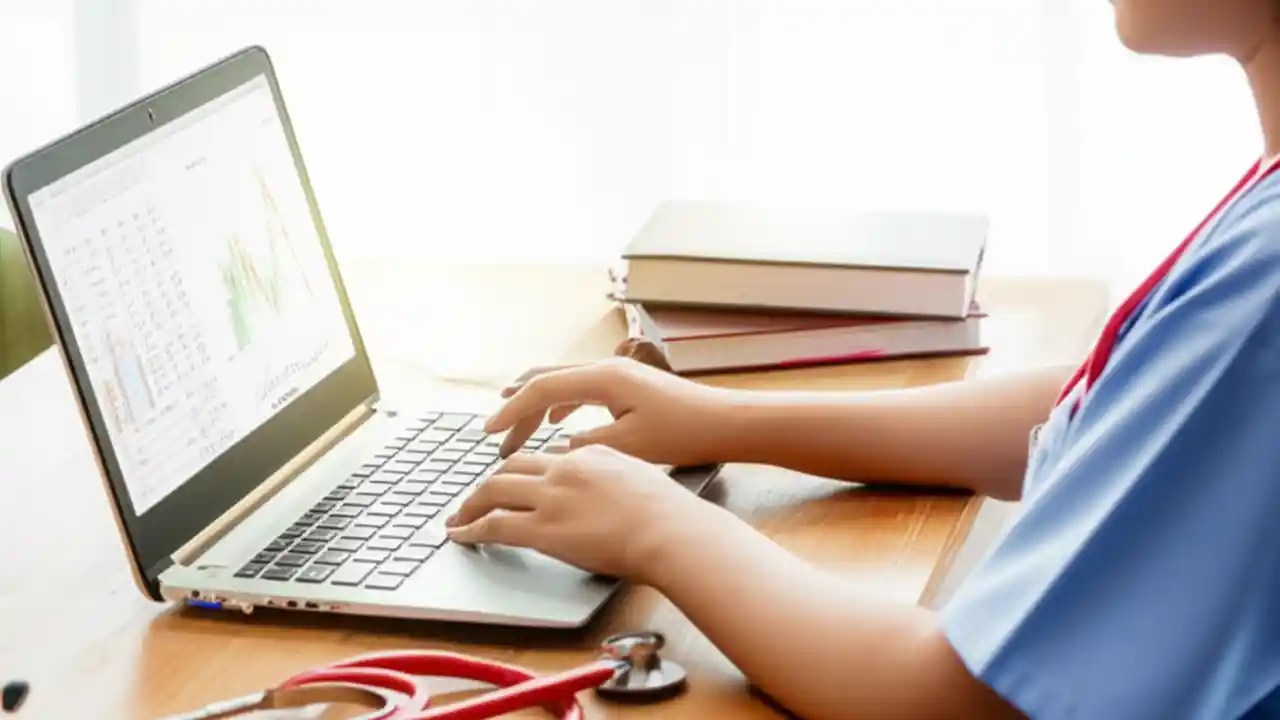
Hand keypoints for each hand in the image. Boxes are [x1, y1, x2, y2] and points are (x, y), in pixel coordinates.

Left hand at [445, 446, 708, 581]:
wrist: (670, 531)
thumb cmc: (668, 515)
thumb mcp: (640, 480)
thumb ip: (613, 478)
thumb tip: (601, 491)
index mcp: (591, 455)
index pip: (546, 459)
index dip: (525, 471)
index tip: (516, 483)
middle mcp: (565, 468)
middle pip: (512, 467)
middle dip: (488, 482)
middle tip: (475, 497)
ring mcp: (552, 497)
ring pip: (494, 489)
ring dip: (471, 503)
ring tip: (459, 517)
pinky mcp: (543, 528)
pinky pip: (495, 524)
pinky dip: (471, 528)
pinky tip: (461, 535)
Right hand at [486, 357, 740, 462]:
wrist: (726, 422)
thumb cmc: (683, 434)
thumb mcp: (629, 446)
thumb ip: (586, 446)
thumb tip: (556, 449)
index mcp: (603, 379)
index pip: (542, 389)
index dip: (512, 412)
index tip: (489, 432)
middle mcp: (607, 368)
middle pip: (547, 381)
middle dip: (518, 408)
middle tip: (495, 436)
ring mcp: (618, 374)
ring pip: (563, 383)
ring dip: (537, 406)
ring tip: (516, 430)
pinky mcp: (628, 385)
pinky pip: (581, 388)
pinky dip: (560, 403)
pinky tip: (555, 421)